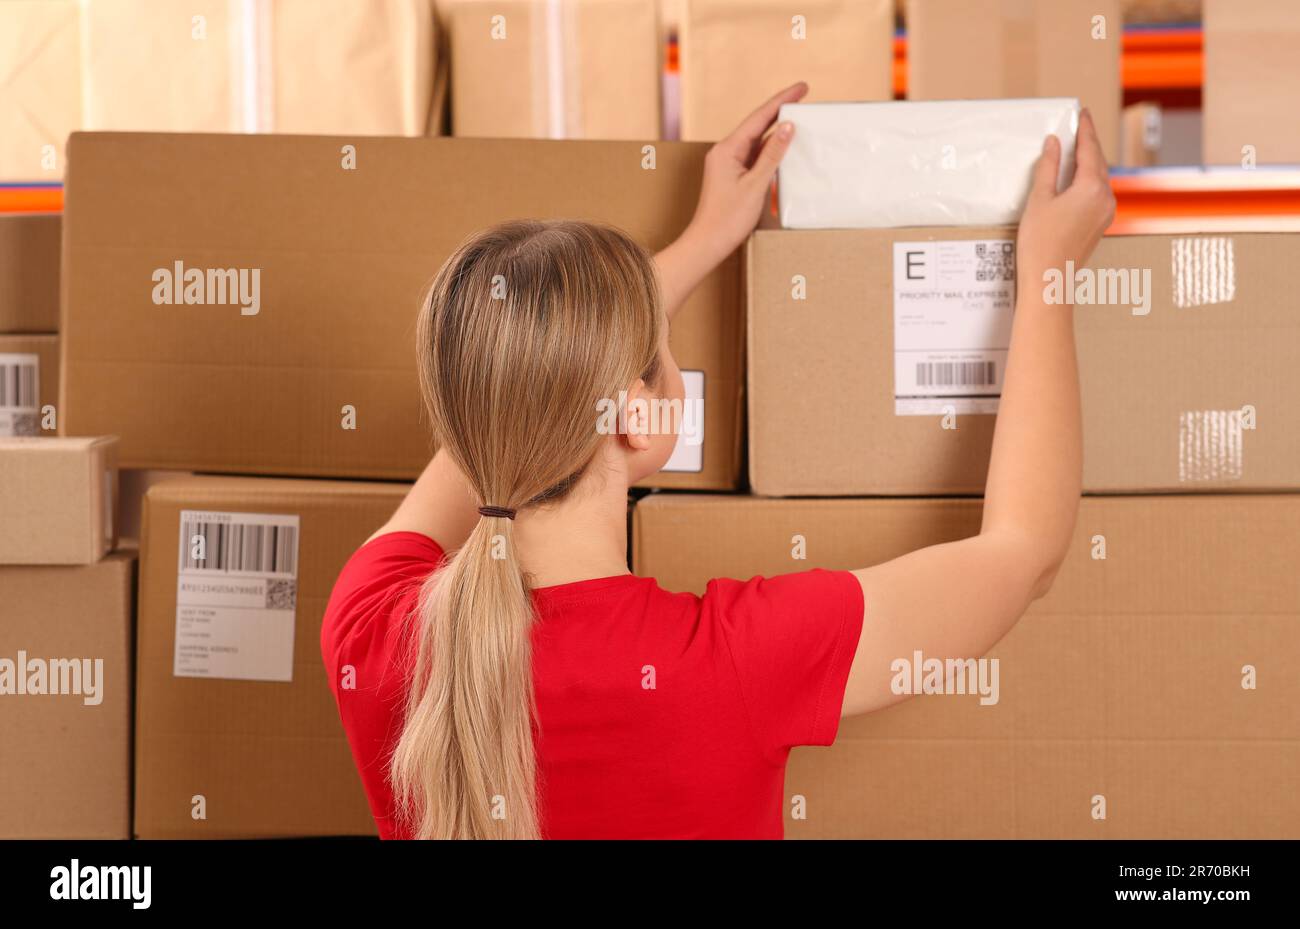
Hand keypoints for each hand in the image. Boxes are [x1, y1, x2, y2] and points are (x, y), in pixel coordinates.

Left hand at [682, 82, 807, 265]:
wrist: (708, 243)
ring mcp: (728, 164)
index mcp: (727, 150)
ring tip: (799, 117)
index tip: (802, 87)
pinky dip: (771, 151)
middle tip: (803, 95)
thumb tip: (787, 127)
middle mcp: (725, 152)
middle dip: (780, 110)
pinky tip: (786, 147)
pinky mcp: (733, 176)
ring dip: (777, 130)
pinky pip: (755, 157)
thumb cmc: (727, 218)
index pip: (759, 118)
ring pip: (757, 141)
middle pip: (758, 125)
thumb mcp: (755, 185)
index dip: (782, 100)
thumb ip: (772, 154)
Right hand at [1016, 108, 1115, 285]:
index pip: (1089, 149)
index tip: (1082, 114)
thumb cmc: (1040, 243)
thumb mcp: (1039, 200)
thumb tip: (1053, 144)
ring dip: (1088, 163)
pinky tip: (1075, 180)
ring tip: (1075, 151)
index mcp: (1091, 188)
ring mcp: (1106, 213)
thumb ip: (1048, 168)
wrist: (1049, 281)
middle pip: (1098, 162)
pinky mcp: (1100, 225)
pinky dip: (1087, 181)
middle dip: (1088, 144)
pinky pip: (1097, 194)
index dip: (1084, 130)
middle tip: (1078, 127)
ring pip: (1099, 178)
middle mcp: (1105, 198)